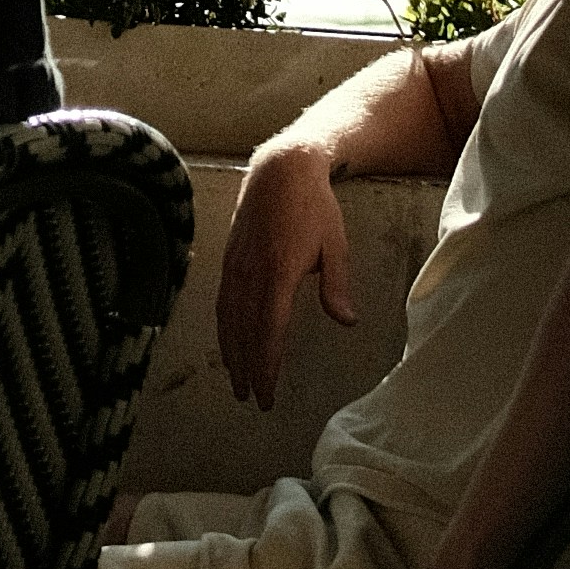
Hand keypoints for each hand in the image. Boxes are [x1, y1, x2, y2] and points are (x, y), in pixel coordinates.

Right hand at [215, 138, 354, 406]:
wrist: (281, 169)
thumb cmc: (314, 206)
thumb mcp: (335, 244)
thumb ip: (337, 286)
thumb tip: (347, 321)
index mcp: (279, 272)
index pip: (268, 332)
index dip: (266, 366)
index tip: (267, 393)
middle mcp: (251, 273)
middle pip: (244, 333)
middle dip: (247, 369)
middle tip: (251, 399)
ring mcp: (236, 266)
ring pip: (228, 320)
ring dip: (231, 353)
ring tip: (236, 380)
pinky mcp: (230, 259)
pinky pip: (222, 301)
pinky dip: (223, 328)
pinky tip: (228, 342)